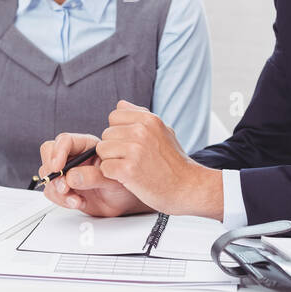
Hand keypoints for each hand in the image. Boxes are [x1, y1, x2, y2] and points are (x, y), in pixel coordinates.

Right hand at [37, 132, 148, 216]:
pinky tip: (78, 202)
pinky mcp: (65, 189)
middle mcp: (74, 158)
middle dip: (53, 172)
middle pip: (49, 154)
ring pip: (48, 175)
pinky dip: (62, 200)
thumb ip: (93, 176)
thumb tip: (72, 176)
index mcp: (87, 146)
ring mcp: (68, 173)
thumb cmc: (124, 183)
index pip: (65, 141)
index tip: (58, 167)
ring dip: (58, 190)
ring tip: (76, 199)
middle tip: (64, 187)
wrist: (126, 201)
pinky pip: (52, 192)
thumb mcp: (113, 179)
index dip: (57, 152)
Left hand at [96, 100, 223, 218]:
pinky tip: (128, 178)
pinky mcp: (128, 170)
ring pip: (102, 150)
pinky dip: (112, 175)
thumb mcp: (163, 131)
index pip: (114, 116)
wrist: (188, 187)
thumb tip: (120, 104)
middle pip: (106, 134)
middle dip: (114, 148)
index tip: (130, 144)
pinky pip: (104, 167)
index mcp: (149, 119)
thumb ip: (141, 116)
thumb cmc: (174, 162)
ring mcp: (135, 150)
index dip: (119, 131)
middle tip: (132, 160)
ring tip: (130, 168)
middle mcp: (141, 131)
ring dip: (111, 161)